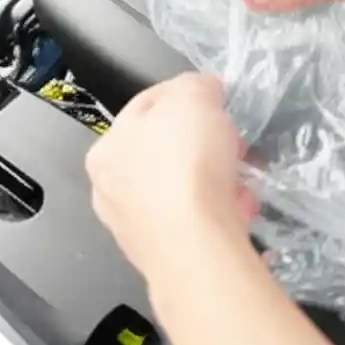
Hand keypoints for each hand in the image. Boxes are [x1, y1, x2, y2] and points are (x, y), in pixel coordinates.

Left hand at [86, 74, 255, 283]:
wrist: (197, 248)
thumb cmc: (185, 165)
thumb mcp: (192, 99)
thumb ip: (195, 87)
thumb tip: (203, 90)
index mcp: (104, 151)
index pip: (144, 108)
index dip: (184, 96)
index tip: (216, 98)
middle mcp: (112, 193)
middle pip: (165, 153)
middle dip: (204, 144)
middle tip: (232, 142)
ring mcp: (138, 230)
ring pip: (184, 191)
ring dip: (216, 180)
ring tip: (241, 180)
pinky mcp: (168, 257)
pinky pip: (199, 223)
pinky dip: (220, 213)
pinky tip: (239, 210)